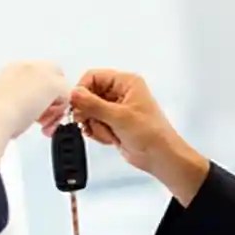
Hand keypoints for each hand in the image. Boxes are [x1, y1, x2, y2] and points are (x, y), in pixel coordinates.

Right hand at [0, 61, 69, 163]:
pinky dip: (59, 112)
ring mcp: (41, 72)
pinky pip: (67, 97)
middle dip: (50, 97)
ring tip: (41, 124)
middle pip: (51, 75)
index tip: (32, 113)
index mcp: (11, 70)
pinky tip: (45, 124)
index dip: (38, 95)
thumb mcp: (0, 105)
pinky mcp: (54, 84)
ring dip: (54, 107)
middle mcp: (27, 67)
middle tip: (40, 118)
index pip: (35, 77)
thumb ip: (14, 102)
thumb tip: (21, 114)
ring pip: (60, 86)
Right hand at [64, 69, 209, 203]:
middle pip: (88, 94)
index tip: (76, 105)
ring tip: (108, 132)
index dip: (82, 90)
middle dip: (88, 111)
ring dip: (94, 124)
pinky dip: (98, 132)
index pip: (93, 76)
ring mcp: (116, 109)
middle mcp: (120, 92)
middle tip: (88, 121)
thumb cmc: (152, 134)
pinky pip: (94, 123)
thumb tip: (74, 94)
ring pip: (89, 111)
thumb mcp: (120, 117)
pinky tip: (109, 138)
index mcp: (126, 82)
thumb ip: (94, 105)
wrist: (160, 157)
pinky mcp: (113, 123)